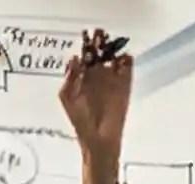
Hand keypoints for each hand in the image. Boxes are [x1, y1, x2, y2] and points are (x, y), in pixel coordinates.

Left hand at [59, 28, 133, 159]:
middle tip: (101, 35)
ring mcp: (112, 80)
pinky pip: (127, 69)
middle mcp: (97, 76)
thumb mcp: (67, 97)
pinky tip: (123, 58)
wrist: (98, 137)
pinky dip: (127, 61)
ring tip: (112, 43)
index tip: (87, 37)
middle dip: (101, 43)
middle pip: (101, 54)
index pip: (86, 57)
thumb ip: (69, 78)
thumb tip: (73, 58)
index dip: (87, 46)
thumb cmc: (79, 120)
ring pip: (115, 58)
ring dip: (114, 49)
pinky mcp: (126, 86)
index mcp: (82, 78)